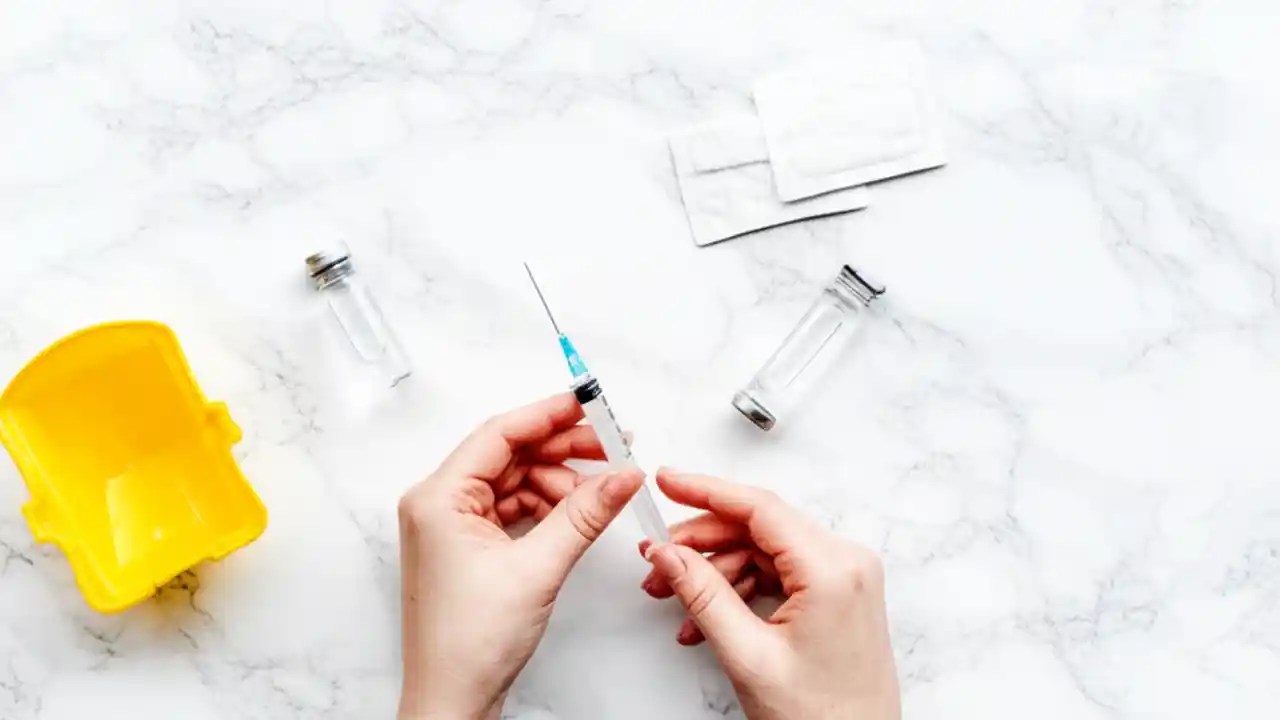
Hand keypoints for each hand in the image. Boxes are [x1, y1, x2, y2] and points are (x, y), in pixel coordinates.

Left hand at [397, 393, 643, 719]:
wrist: (451, 700)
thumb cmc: (470, 644)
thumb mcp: (539, 568)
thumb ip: (585, 513)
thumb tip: (622, 474)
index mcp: (437, 497)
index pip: (500, 434)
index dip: (549, 415)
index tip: (590, 403)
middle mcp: (437, 504)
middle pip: (508, 455)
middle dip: (562, 450)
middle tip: (612, 446)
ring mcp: (449, 526)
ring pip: (513, 482)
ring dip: (558, 482)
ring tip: (601, 490)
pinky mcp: (465, 547)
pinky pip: (511, 509)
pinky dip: (545, 508)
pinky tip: (577, 512)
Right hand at [639, 469, 899, 719]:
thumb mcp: (748, 656)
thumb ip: (702, 596)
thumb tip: (668, 554)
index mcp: (832, 569)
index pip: (758, 507)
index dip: (705, 490)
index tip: (667, 481)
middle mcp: (846, 563)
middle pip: (758, 528)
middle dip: (701, 544)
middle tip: (657, 562)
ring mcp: (845, 578)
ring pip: (762, 552)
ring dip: (716, 573)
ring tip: (674, 601)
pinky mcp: (837, 594)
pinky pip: (777, 574)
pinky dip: (739, 591)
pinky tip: (705, 618)